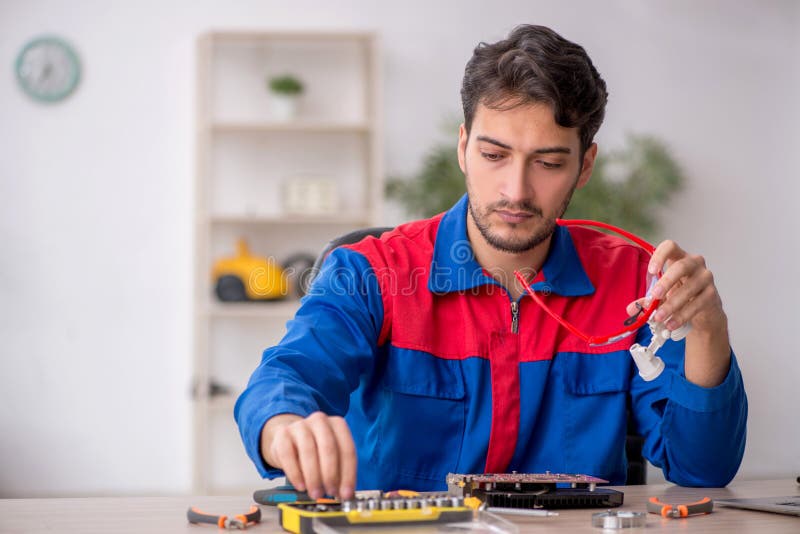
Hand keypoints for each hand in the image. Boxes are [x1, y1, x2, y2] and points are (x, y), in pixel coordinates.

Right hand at [261, 412, 356, 499]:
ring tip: (316, 492)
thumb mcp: (331, 457)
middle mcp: (320, 421)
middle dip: (331, 474)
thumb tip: (345, 494)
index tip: (346, 493)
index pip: (347, 449)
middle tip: (330, 492)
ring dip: (314, 477)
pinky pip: (288, 455)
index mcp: (338, 424)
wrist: (289, 438)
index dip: (348, 474)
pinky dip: (295, 473)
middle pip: (329, 448)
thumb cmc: (315, 450)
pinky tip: (301, 485)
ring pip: (309, 451)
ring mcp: (300, 426)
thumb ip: (339, 472)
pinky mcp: (283, 435)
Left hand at [627, 240, 729, 386]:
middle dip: (666, 282)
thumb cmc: (680, 294)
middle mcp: (695, 263)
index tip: (651, 271)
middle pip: (681, 266)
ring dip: (672, 304)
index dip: (660, 256)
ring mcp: (705, 278)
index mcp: (678, 257)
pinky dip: (682, 315)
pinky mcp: (712, 294)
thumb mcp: (661, 296)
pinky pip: (697, 304)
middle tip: (655, 296)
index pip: (670, 246)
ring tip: (659, 317)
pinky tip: (671, 324)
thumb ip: (646, 301)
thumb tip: (631, 309)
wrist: (703, 310)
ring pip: (689, 288)